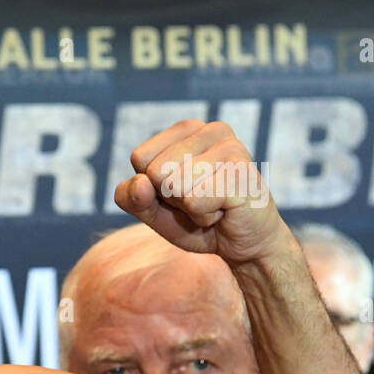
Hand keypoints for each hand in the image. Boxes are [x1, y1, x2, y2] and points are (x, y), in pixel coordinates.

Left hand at [114, 120, 284, 264]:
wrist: (243, 243)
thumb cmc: (196, 219)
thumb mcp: (151, 210)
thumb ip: (131, 197)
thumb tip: (140, 182)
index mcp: (186, 130)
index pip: (140, 158)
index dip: (152, 186)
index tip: (180, 191)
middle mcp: (210, 129)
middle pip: (155, 172)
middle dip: (172, 198)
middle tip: (200, 200)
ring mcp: (230, 148)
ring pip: (174, 186)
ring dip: (190, 208)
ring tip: (213, 204)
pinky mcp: (241, 172)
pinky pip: (194, 201)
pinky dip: (203, 216)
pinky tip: (224, 210)